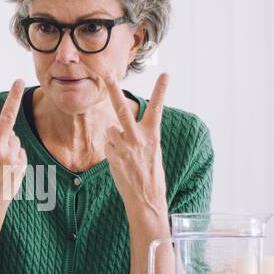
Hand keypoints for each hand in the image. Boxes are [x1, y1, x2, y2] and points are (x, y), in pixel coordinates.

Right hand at [0, 79, 26, 204]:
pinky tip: (6, 171)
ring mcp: (11, 156)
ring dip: (7, 145)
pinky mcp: (21, 164)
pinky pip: (18, 152)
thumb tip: (10, 133)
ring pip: (13, 138)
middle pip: (8, 116)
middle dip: (14, 97)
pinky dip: (13, 157)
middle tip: (19, 79)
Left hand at [101, 71, 169, 222]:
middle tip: (107, 74)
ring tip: (125, 152)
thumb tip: (123, 128)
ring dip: (114, 137)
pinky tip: (120, 162)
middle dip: (113, 89)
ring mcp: (123, 147)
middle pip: (121, 108)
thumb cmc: (151, 175)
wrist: (146, 199)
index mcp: (152, 135)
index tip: (166, 74)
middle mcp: (137, 138)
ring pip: (111, 129)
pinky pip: (108, 144)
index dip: (161, 90)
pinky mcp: (113, 156)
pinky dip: (112, 150)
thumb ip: (142, 136)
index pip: (157, 108)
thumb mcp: (153, 151)